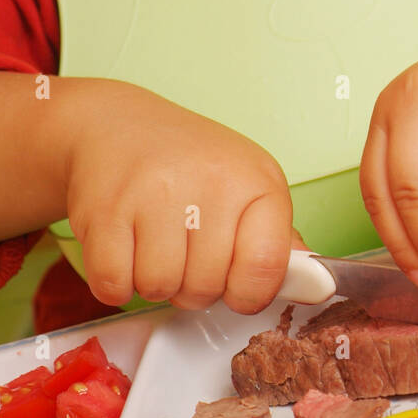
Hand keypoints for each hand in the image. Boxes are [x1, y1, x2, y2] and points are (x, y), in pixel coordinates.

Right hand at [63, 81, 293, 313]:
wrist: (116, 124)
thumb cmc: (187, 161)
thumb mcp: (244, 184)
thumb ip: (275, 238)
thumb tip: (313, 284)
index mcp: (256, 179)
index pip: (266, 267)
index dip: (248, 293)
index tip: (236, 285)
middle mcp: (211, 181)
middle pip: (207, 288)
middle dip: (192, 286)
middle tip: (183, 249)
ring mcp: (155, 192)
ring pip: (159, 288)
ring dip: (152, 282)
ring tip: (152, 242)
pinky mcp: (105, 208)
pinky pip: (113, 285)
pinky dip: (114, 281)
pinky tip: (122, 245)